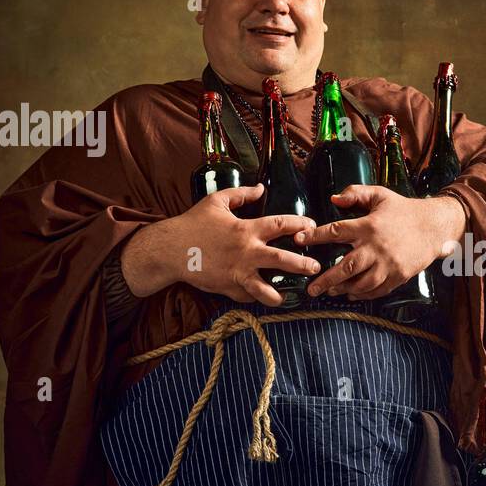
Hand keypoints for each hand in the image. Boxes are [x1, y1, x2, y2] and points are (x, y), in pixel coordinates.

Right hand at [121, 184, 319, 304]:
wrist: (169, 249)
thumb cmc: (193, 224)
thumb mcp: (216, 202)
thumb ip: (241, 194)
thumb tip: (261, 188)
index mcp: (246, 229)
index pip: (281, 225)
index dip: (300, 224)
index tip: (312, 226)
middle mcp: (246, 252)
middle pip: (283, 259)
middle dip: (303, 263)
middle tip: (316, 266)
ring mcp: (238, 272)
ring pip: (265, 288)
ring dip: (280, 293)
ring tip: (290, 295)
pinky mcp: (228, 287)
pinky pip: (246, 295)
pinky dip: (254, 297)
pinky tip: (262, 297)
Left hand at [298, 186, 465, 299]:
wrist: (434, 227)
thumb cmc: (403, 210)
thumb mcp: (380, 195)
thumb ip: (356, 193)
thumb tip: (334, 198)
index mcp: (369, 226)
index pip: (336, 231)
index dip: (315, 236)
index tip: (298, 240)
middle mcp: (377, 247)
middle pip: (346, 267)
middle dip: (326, 279)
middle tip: (310, 288)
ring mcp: (389, 264)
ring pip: (361, 283)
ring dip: (343, 289)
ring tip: (329, 291)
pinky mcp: (399, 276)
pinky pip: (377, 289)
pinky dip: (363, 294)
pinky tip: (351, 294)